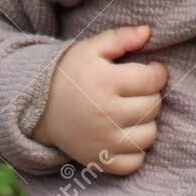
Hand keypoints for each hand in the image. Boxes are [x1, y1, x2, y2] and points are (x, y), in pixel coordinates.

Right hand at [30, 24, 167, 174]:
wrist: (37, 106)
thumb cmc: (69, 73)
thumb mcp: (90, 48)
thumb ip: (121, 37)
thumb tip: (148, 32)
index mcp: (105, 82)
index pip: (152, 80)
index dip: (157, 72)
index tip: (150, 70)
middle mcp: (106, 114)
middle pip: (153, 107)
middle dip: (150, 95)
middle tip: (137, 90)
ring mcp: (103, 141)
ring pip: (149, 135)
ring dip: (146, 122)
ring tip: (132, 112)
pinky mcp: (99, 161)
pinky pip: (135, 162)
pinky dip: (135, 151)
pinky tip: (125, 134)